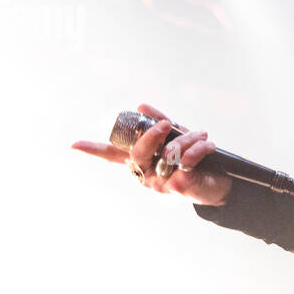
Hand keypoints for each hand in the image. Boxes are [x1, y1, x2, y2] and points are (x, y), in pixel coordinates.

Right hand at [71, 102, 233, 205]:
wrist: (220, 183)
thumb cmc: (195, 161)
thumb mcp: (178, 138)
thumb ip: (159, 123)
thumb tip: (140, 106)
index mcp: (141, 162)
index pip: (112, 156)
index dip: (93, 149)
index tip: (73, 145)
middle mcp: (146, 175)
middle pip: (137, 153)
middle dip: (151, 135)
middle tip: (167, 124)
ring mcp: (160, 184)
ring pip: (166, 153)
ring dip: (187, 139)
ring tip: (201, 135)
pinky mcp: (179, 187)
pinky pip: (185, 161)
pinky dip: (198, 148)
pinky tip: (207, 145)